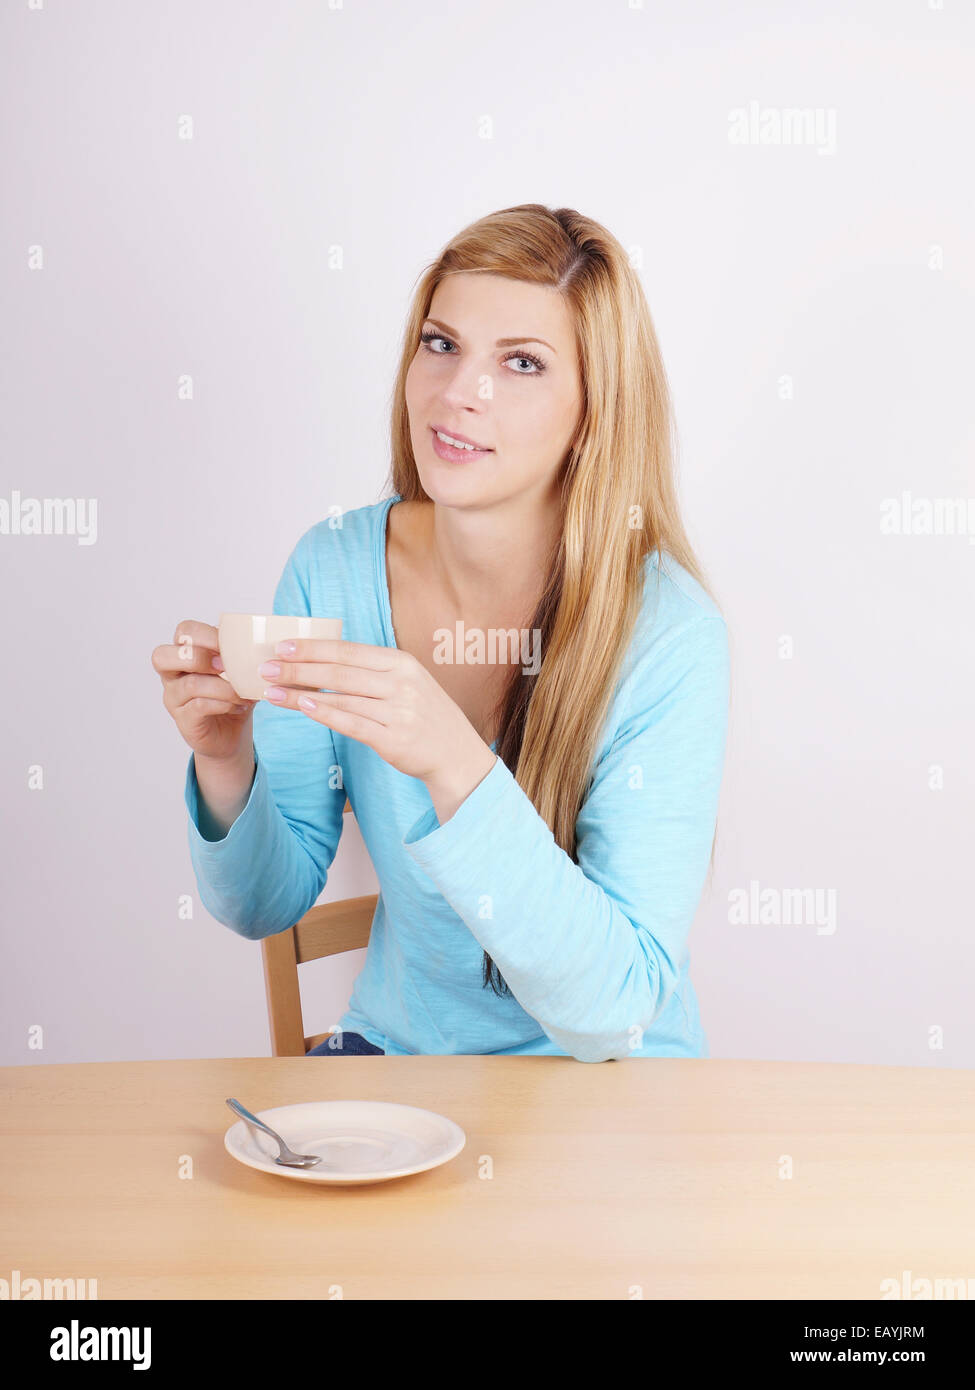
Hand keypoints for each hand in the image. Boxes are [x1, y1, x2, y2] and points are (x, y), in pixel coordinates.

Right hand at [152, 620, 258, 762]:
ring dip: (224, 687)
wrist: (232, 733)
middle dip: (199, 657)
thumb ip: (242, 655)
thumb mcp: (240, 670)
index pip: (184, 632)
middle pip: (162, 656)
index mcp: (184, 654)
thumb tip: (257, 645)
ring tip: (243, 693)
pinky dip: (224, 704)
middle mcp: (172, 675)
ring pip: (190, 684)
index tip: (232, 645)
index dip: (206, 635)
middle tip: (226, 666)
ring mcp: (174, 698)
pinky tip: (239, 705)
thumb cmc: (233, 696)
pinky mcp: (184, 720)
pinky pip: (199, 707)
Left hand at [259, 638, 496, 818]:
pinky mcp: (392, 740)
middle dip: (298, 669)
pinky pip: (351, 724)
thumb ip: (371, 670)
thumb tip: (321, 660)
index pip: (348, 651)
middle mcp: (400, 684)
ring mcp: (398, 712)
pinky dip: (325, 715)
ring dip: (301, 694)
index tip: (282, 646)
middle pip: (339, 673)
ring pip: (339, 698)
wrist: (456, 754)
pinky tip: (302, 709)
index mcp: (401, 662)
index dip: (312, 648)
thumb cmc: (424, 715)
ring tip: (272, 691)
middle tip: (266, 668)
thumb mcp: (407, 681)